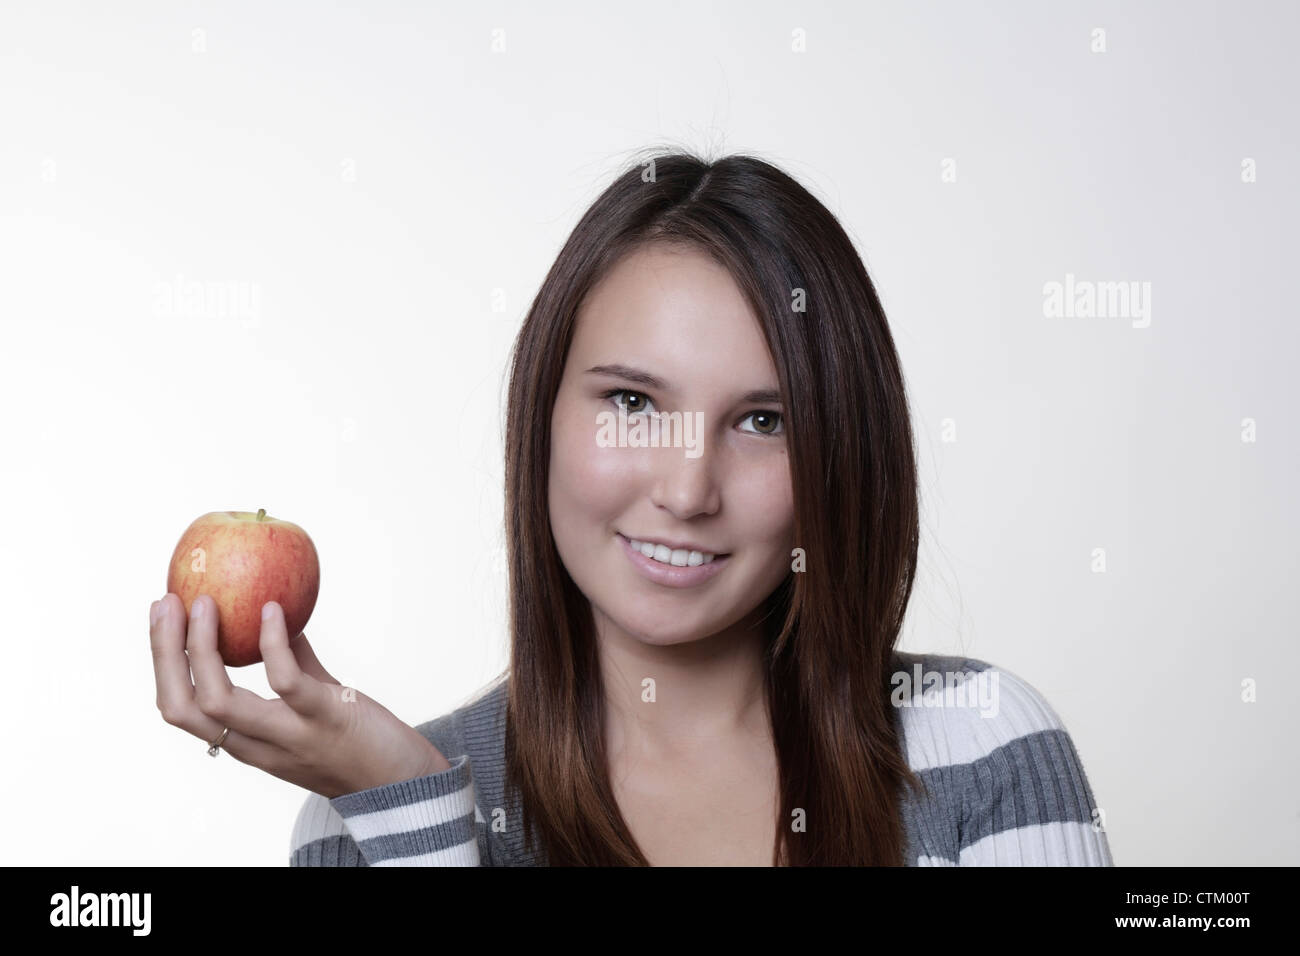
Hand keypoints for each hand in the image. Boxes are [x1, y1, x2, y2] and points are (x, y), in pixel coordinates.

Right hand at [150, 593, 450, 797]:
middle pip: (184, 708)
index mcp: (245, 740)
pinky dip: (272, 644)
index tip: (161, 616)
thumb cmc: (357, 738)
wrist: (402, 779)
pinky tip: (272, 610)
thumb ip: (294, 662)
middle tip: (166, 604)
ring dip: (200, 650)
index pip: (182, 708)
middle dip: (165, 654)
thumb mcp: (313, 703)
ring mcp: (289, 735)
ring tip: (203, 603)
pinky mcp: (326, 719)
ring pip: (219, 702)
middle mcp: (257, 744)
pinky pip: (286, 681)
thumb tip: (272, 612)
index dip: (163, 663)